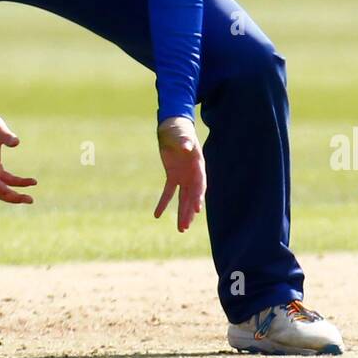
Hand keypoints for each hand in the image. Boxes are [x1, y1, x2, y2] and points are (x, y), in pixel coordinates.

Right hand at [0, 113, 36, 204]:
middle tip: (30, 200)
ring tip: (31, 196)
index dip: (8, 193)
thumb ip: (6, 136)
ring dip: (16, 193)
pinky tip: (31, 181)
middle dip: (13, 198)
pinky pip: (7, 180)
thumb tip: (16, 142)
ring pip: (3, 188)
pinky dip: (17, 182)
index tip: (22, 196)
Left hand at [154, 116, 205, 231]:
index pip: (200, 184)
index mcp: (198, 165)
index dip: (198, 196)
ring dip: (182, 213)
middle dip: (189, 211)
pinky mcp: (173, 176)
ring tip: (181, 229)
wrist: (172, 128)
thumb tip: (186, 146)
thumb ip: (185, 141)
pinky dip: (163, 203)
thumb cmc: (179, 130)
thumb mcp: (182, 135)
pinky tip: (157, 215)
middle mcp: (193, 174)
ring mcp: (184, 176)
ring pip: (183, 198)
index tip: (197, 209)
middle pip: (192, 196)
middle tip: (185, 227)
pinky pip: (169, 192)